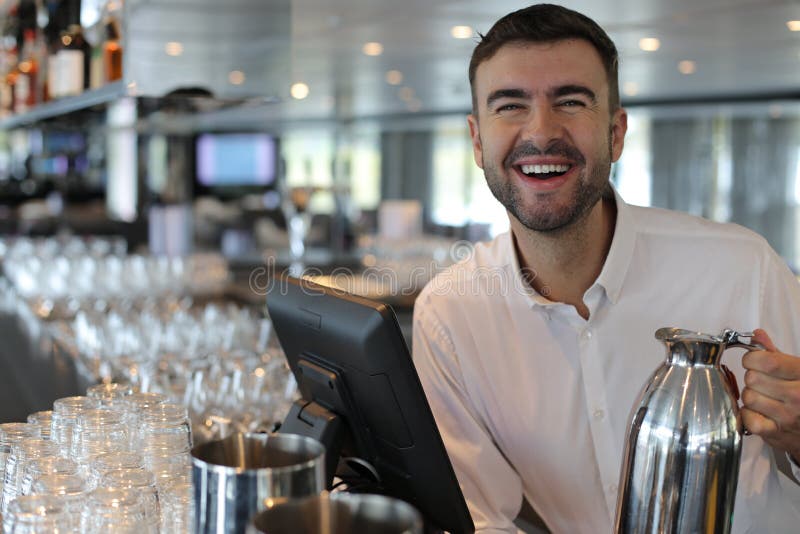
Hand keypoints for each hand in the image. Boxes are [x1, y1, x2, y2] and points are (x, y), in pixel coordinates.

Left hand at [741, 329, 799, 462]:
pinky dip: (748, 414)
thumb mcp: (798, 370)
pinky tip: (760, 412)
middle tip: (762, 382)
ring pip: (748, 396)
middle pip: (753, 378)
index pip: (768, 362)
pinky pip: (748, 417)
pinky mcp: (777, 433)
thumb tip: (757, 335)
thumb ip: (776, 353)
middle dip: (753, 377)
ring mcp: (788, 416)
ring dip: (751, 395)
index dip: (753, 358)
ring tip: (764, 397)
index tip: (754, 361)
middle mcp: (798, 396)